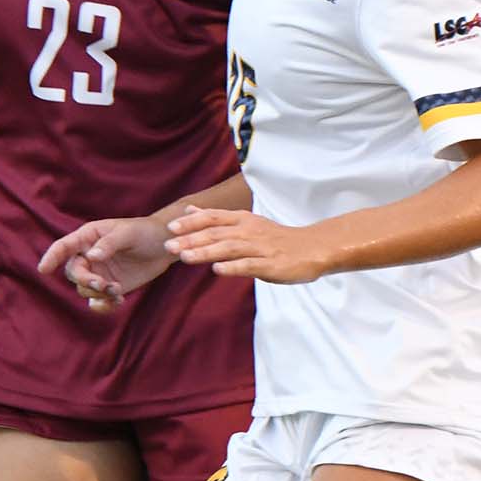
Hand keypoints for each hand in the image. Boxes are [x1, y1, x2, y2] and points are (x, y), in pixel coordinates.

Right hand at [38, 215, 177, 313]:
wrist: (166, 245)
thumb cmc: (144, 231)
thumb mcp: (127, 233)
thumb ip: (108, 244)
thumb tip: (91, 256)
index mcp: (88, 237)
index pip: (63, 247)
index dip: (51, 257)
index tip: (43, 269)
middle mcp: (88, 256)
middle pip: (73, 273)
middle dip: (85, 281)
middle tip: (103, 284)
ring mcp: (98, 273)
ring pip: (85, 290)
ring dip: (98, 294)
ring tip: (117, 290)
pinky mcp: (109, 286)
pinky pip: (97, 301)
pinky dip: (104, 305)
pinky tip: (117, 301)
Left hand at [166, 208, 334, 284]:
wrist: (312, 248)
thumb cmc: (275, 238)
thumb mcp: (245, 223)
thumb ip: (216, 218)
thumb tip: (188, 210)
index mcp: (242, 220)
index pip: (213, 217)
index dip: (191, 222)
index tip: (169, 228)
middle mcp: (250, 231)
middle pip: (217, 233)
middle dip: (191, 239)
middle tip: (168, 246)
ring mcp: (261, 247)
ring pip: (229, 248)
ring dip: (206, 252)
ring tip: (185, 257)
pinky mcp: (272, 264)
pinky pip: (250, 265)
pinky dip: (233, 267)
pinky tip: (218, 270)